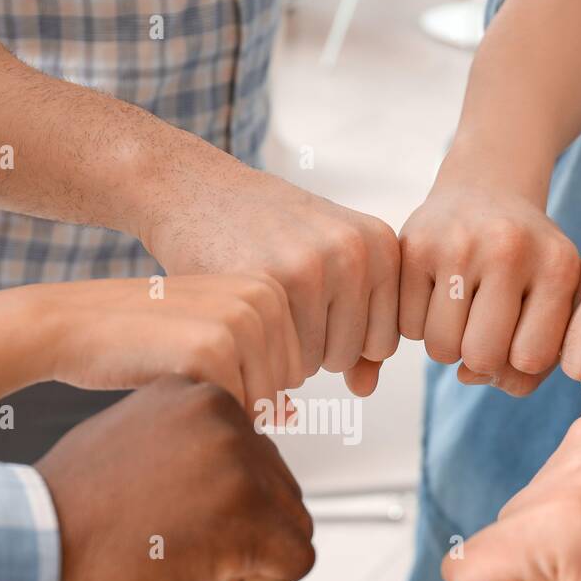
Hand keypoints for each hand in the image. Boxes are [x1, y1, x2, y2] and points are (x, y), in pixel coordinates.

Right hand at [25, 274, 301, 420]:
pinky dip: (198, 412)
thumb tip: (293, 413)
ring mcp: (240, 320)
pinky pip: (232, 410)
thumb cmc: (136, 337)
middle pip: (281, 390)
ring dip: (217, 405)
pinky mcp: (212, 349)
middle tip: (184, 367)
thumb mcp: (211, 341)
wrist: (72, 323)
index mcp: (269, 288)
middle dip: (236, 397)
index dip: (245, 385)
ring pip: (262, 404)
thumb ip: (258, 368)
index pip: (292, 373)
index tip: (200, 358)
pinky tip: (167, 378)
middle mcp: (263, 297)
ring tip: (177, 370)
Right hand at [36, 377, 315, 580]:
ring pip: (293, 525)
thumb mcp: (135, 447)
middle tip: (162, 538)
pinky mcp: (249, 513)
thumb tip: (238, 471)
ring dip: (244, 556)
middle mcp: (225, 414)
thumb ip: (191, 447)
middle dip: (237, 531)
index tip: (155, 511)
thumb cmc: (69, 516)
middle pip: (280, 491)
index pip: (253, 459)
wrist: (27, 553)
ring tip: (172, 551)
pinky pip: (297, 561)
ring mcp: (239, 461)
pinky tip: (190, 572)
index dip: (214, 505)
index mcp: (196, 392)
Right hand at [136, 148, 400, 396]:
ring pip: (317, 362)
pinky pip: (281, 358)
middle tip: (281, 302)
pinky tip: (245, 313)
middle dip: (316, 346)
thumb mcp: (328, 263)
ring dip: (287, 350)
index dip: (342, 337)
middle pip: (351, 354)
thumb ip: (360, 328)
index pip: (383, 342)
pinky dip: (262, 350)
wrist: (198, 190)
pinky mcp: (268, 284)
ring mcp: (313, 268)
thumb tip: (366, 389)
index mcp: (381, 246)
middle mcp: (355, 254)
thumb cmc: (267, 233)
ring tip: (265, 304)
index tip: (311, 302)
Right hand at [397, 172, 579, 395]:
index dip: (517, 361)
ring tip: (459, 310)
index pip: (530, 360)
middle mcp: (509, 248)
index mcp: (557, 266)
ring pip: (440, 348)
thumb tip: (468, 377)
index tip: (516, 334)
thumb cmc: (523, 264)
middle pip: (482, 357)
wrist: (483, 191)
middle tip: (481, 326)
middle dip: (477, 358)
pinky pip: (408, 327)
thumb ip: (529, 365)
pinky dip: (419, 323)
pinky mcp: (413, 246)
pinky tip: (434, 294)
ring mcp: (457, 244)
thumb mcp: (549, 302)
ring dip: (447, 343)